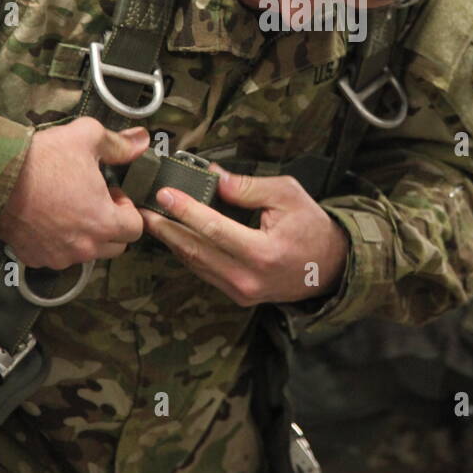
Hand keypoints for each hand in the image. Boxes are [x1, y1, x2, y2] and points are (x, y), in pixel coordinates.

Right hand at [0, 118, 149, 268]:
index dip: (128, 209)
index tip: (112, 194)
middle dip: (111, 225)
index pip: (135, 229)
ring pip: (85, 253)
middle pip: (114, 246)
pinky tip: (47, 218)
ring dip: (85, 235)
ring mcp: (57, 256)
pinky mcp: (34, 257)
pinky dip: (57, 242)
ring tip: (69, 207)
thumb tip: (142, 141)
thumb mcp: (87, 138)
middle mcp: (83, 246)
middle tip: (94, 200)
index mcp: (103, 222)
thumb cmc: (42, 159)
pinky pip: (56, 255)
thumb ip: (120, 145)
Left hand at [140, 166, 349, 305]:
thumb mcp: (287, 196)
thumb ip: (248, 187)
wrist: (330, 268)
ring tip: (151, 218)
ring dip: (171, 240)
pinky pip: (204, 271)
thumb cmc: (311, 227)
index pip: (213, 228)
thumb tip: (212, 177)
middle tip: (142, 207)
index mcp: (263, 252)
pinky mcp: (237, 295)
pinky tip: (174, 235)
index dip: (185, 210)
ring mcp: (241, 291)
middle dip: (166, 226)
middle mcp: (248, 277)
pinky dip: (187, 251)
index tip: (164, 193)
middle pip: (196, 249)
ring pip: (195, 263)